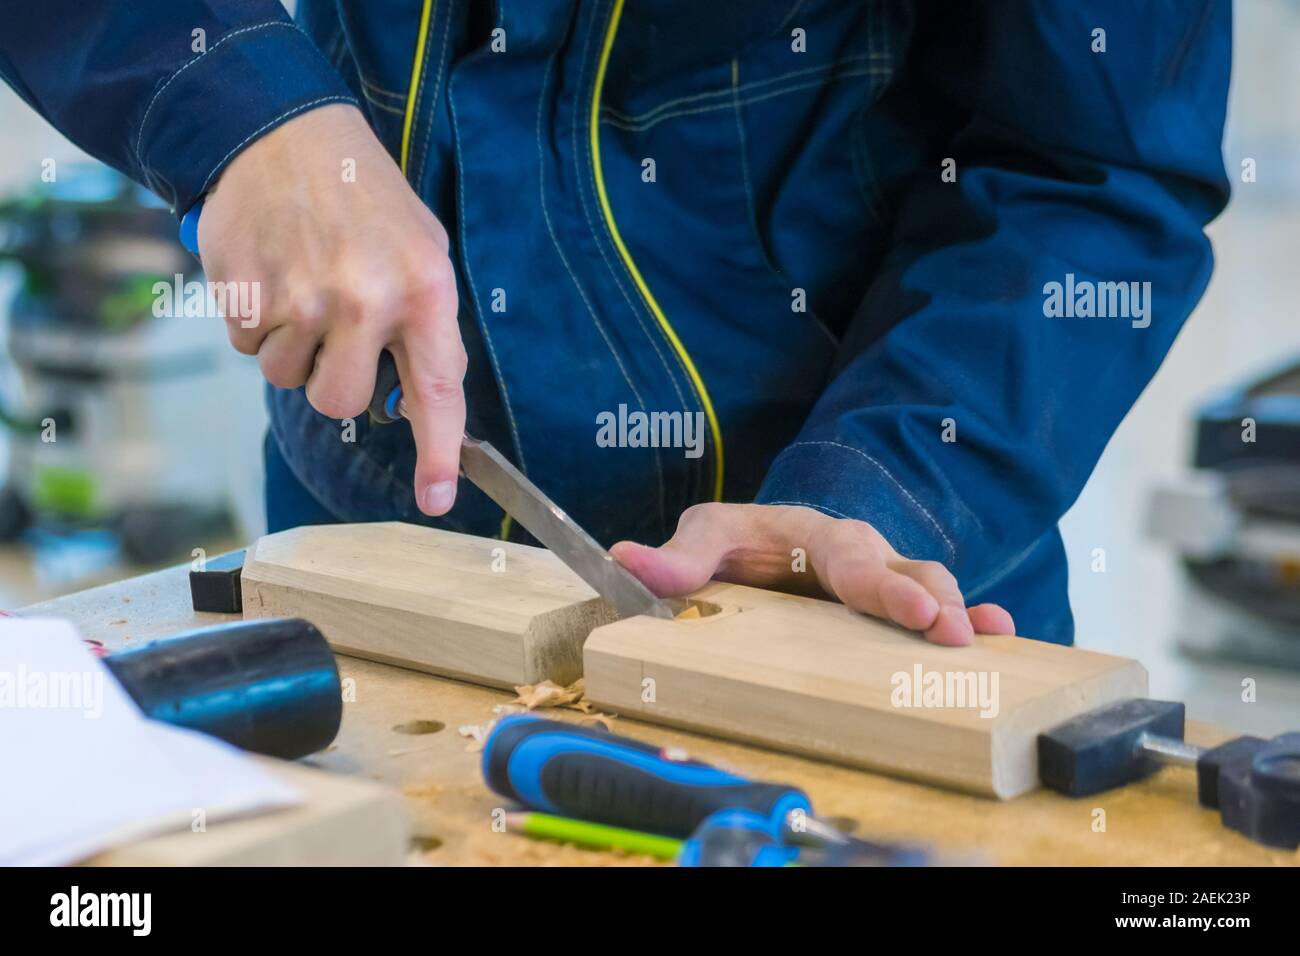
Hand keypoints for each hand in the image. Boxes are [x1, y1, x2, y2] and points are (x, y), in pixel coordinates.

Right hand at [198, 104, 463, 515]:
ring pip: (286, 377)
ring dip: (292, 347)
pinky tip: (271, 274)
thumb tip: (420, 406)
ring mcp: (300, 298)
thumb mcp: (422, 250)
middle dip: (333, 381)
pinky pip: (247, 347)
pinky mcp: (244, 292)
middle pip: (339, 402)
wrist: (282, 133)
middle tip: (335, 332)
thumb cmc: (363, 199)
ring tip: (303, 285)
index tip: (436, 499)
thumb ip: (424, 327)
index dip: (437, 453)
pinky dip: (255, 323)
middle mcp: (364, 300)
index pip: (437, 391)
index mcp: (423, 290)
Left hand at [611, 503, 1013, 645]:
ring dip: (958, 613)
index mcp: (815, 535)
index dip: (885, 588)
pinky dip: (967, 618)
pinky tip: (999, 639)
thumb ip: (675, 555)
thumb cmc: (736, 539)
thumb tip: (624, 559)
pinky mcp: (890, 601)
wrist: (763, 538)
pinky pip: (933, 606)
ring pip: (929, 588)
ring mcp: (882, 576)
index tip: (916, 613)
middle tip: (955, 637)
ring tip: (986, 640)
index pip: (854, 560)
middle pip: (906, 575)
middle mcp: (861, 552)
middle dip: (932, 604)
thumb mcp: (703, 536)